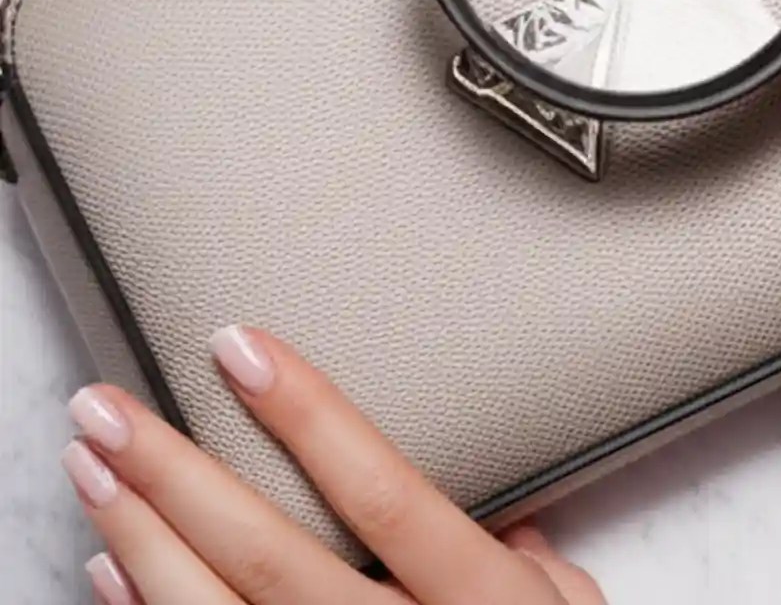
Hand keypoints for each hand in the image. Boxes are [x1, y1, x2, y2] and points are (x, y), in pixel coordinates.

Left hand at [62, 327, 604, 604]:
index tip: (244, 350)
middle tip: (109, 410)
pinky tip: (111, 567)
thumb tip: (510, 512)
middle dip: (179, 476)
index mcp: (483, 602)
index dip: (309, 417)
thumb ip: (538, 561)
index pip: (384, 494)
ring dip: (144, 539)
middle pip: (272, 554)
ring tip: (94, 469)